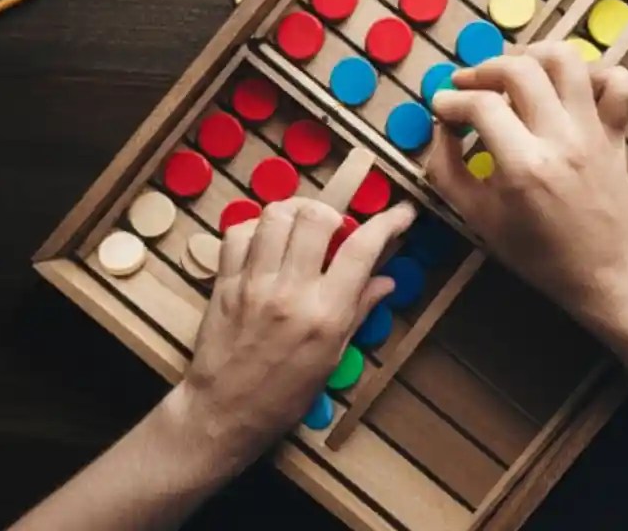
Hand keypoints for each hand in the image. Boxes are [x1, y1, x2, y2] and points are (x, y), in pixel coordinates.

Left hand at [175, 197, 414, 467]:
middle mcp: (291, 291)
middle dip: (332, 213)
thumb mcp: (332, 358)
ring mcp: (254, 283)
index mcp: (326, 314)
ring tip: (301, 229)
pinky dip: (255, 228)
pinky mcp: (224, 283)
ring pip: (275, 215)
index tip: (402, 213)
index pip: (362, 250)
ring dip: (294, 213)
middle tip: (334, 229)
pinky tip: (265, 243)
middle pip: (315, 217)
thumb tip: (387, 280)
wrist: (224, 414)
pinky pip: (237, 233)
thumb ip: (358, 310)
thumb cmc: (285, 395)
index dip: (388, 222)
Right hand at [427, 41, 627, 329]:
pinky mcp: (618, 131)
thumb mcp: (478, 219)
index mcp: (524, 166)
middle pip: (520, 70)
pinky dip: (593, 73)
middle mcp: (561, 139)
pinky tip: (567, 87)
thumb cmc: (536, 252)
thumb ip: (447, 170)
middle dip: (483, 68)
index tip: (441, 106)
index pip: (481, 106)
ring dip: (533, 55)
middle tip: (467, 84)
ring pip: (567, 61)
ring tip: (513, 70)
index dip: (451, 100)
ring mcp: (595, 131)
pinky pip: (617, 82)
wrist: (603, 272)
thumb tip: (440, 126)